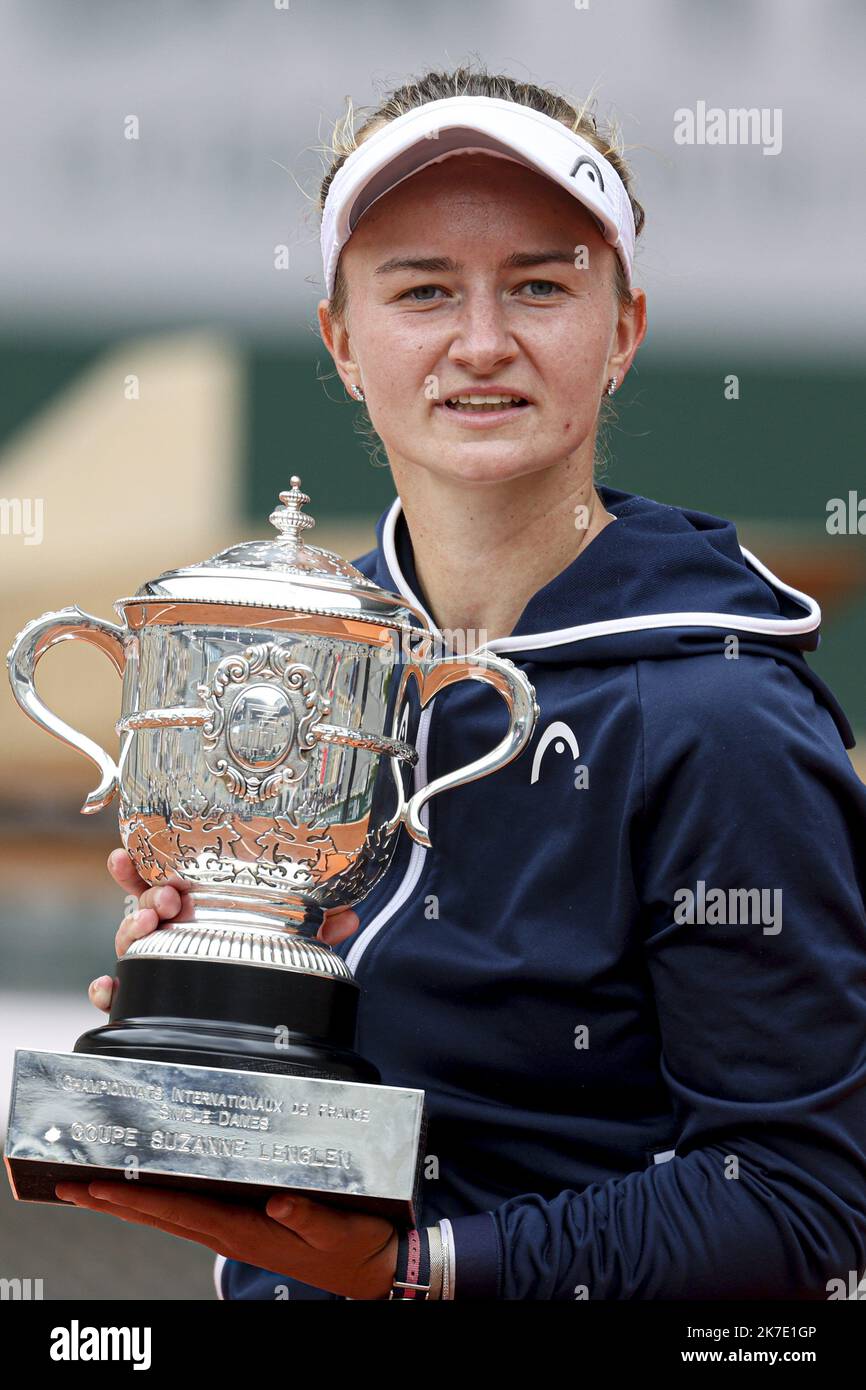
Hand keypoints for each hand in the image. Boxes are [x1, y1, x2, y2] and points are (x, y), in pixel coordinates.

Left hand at [53, 1182, 398, 1299]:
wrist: (375, 1266)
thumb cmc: (356, 1244)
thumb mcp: (338, 1228)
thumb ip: (308, 1214)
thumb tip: (276, 1201)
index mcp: (246, 1230)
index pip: (180, 1211)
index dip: (137, 1198)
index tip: (98, 1187)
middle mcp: (232, 1231)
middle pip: (161, 1215)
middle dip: (114, 1201)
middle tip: (71, 1187)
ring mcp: (236, 1231)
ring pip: (169, 1216)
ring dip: (128, 1204)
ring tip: (92, 1191)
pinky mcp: (246, 1226)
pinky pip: (190, 1214)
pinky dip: (160, 1204)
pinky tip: (147, 1196)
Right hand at [88, 849, 361, 1012]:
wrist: (253, 1015)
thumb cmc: (256, 957)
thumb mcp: (289, 937)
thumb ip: (316, 926)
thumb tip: (350, 918)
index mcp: (193, 909)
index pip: (159, 880)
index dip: (137, 866)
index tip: (124, 854)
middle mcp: (168, 932)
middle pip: (142, 907)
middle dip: (147, 897)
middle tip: (168, 899)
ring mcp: (155, 963)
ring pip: (129, 943)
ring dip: (132, 931)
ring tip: (150, 925)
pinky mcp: (147, 997)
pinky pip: (119, 994)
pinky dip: (107, 990)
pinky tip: (110, 988)